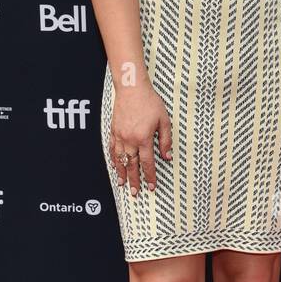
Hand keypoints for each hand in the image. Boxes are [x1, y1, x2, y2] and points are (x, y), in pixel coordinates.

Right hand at [110, 80, 172, 195]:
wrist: (132, 88)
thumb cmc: (150, 102)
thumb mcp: (164, 121)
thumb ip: (165, 140)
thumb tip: (167, 156)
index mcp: (144, 138)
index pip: (147, 163)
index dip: (150, 176)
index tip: (151, 186)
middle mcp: (130, 140)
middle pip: (132, 165)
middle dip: (134, 181)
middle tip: (135, 193)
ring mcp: (120, 136)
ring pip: (120, 159)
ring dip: (122, 173)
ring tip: (123, 184)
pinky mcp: (114, 130)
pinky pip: (112, 148)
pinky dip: (114, 159)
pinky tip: (115, 165)